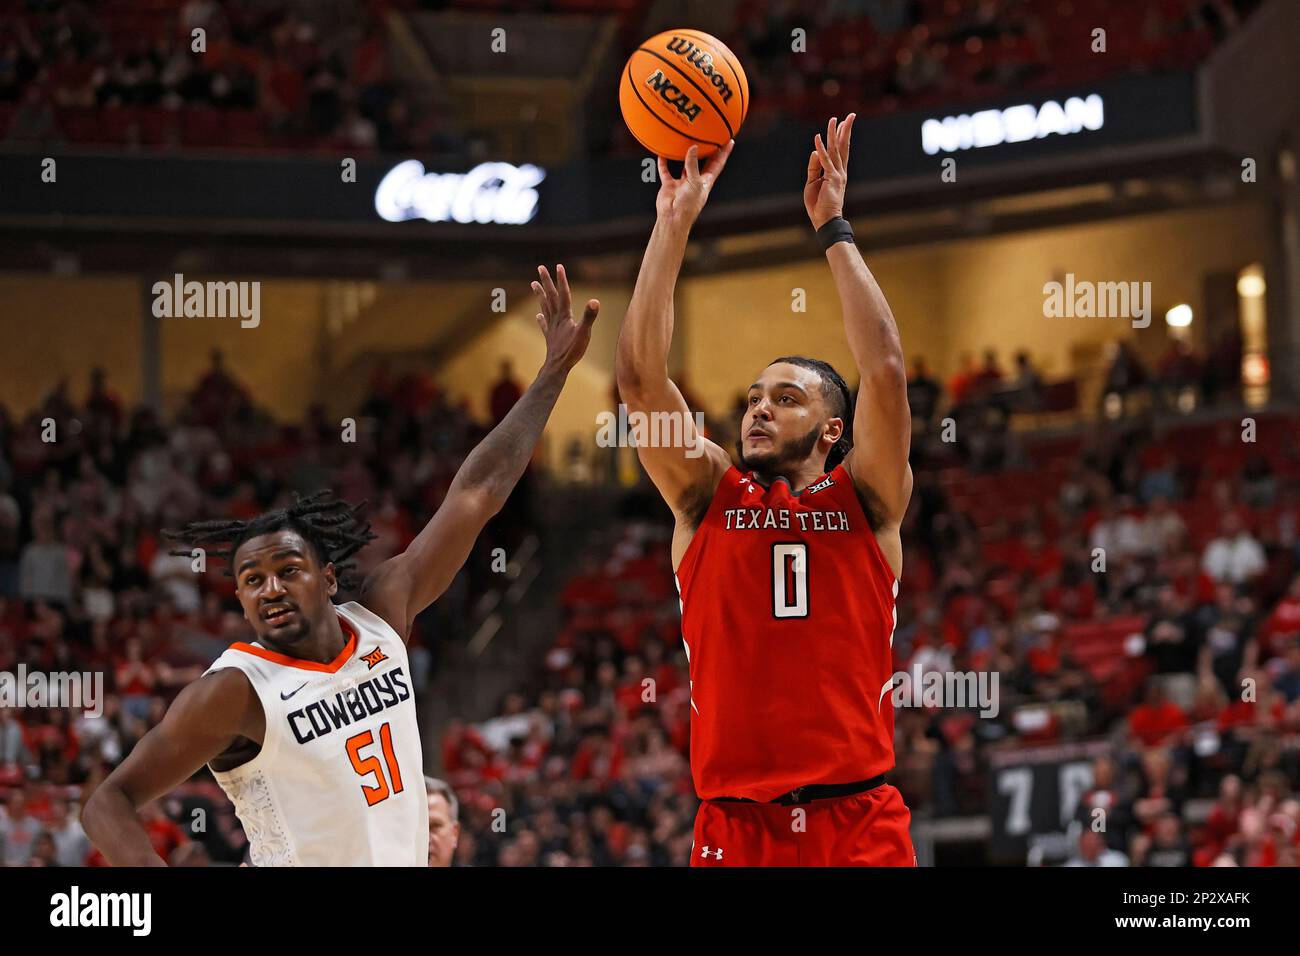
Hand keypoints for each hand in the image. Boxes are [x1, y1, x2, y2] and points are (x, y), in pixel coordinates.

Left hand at [531, 264, 597, 373]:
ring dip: (540, 294)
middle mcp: (556, 319)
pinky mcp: (550, 336)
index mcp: (564, 316)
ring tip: (533, 284)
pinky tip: (537, 315)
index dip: (561, 280)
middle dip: (546, 281)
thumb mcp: (584, 333)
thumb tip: (595, 301)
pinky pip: (544, 324)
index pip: (563, 294)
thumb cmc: (572, 351)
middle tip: (540, 268)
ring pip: (545, 306)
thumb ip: (589, 317)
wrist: (557, 367)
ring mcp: (552, 327)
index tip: (559, 266)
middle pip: (550, 296)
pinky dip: (541, 318)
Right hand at [655, 141, 733, 229]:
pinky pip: (666, 171)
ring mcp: (682, 183)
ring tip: (687, 140)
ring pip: (684, 165)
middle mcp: (695, 181)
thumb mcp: (694, 182)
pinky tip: (662, 153)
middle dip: (708, 151)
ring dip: (685, 155)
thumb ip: (692, 165)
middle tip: (711, 137)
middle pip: (704, 163)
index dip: (724, 153)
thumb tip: (693, 148)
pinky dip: (663, 163)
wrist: (673, 218)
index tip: (730, 141)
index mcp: (706, 182)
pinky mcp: (670, 185)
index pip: (718, 164)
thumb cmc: (688, 205)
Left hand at [804, 113, 854, 229]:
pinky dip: (821, 149)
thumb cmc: (818, 204)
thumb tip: (815, 151)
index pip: (840, 150)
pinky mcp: (832, 179)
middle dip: (846, 130)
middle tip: (851, 115)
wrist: (824, 220)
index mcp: (837, 172)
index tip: (843, 123)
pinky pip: (825, 161)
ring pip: (836, 150)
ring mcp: (837, 174)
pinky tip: (818, 137)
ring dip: (834, 134)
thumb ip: (814, 166)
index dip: (841, 136)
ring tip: (834, 119)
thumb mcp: (812, 182)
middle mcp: (840, 171)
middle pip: (843, 146)